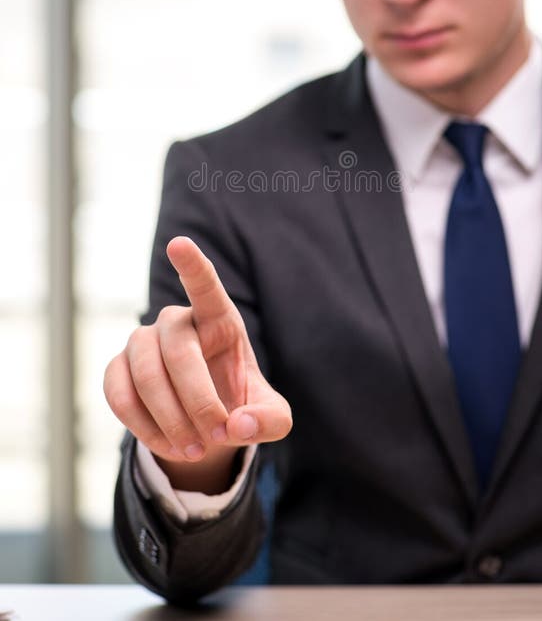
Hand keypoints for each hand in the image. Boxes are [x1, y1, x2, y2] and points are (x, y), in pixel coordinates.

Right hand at [104, 236, 291, 485]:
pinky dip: (144, 427)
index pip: (205, 286)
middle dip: (198, 400)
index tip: (178, 243)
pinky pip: (120, 394)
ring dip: (172, 419)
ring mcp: (143, 343)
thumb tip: (237, 425)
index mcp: (219, 320)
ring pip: (147, 374)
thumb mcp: (271, 417)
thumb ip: (269, 420)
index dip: (193, 266)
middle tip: (217, 438)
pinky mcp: (117, 369)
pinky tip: (167, 444)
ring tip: (195, 449)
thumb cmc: (241, 407)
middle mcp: (177, 322)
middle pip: (179, 350)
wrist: (204, 428)